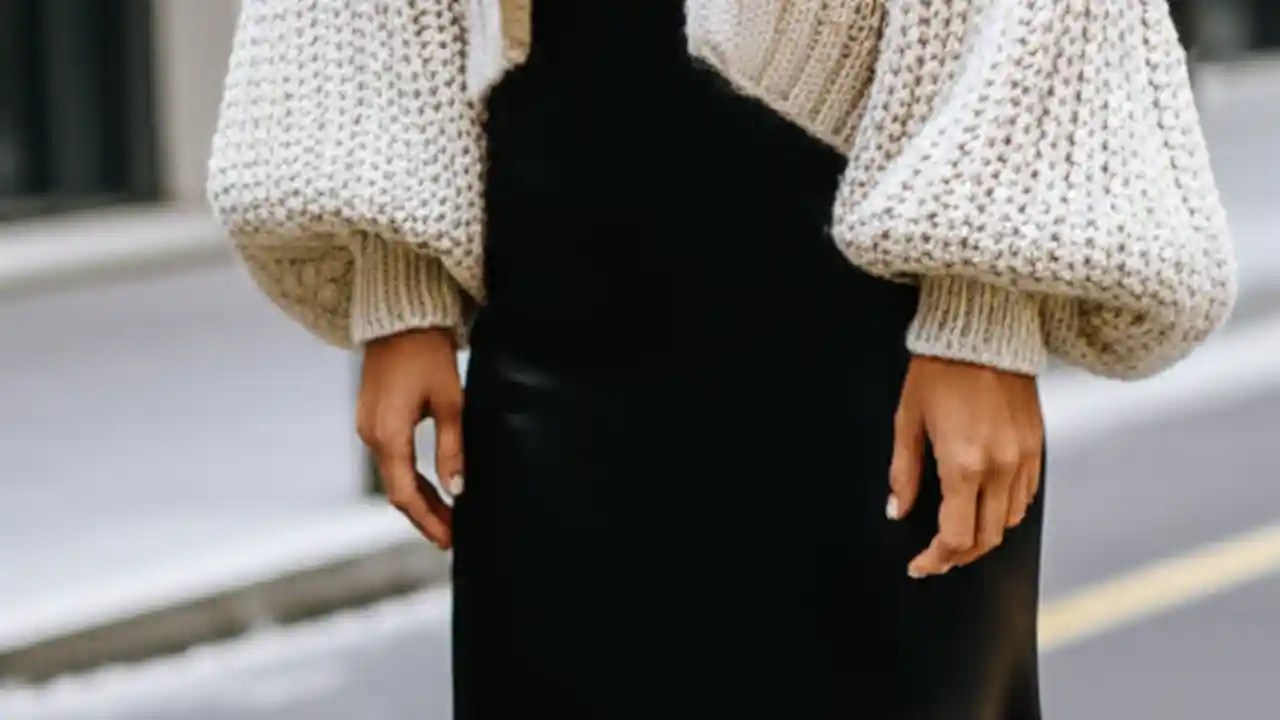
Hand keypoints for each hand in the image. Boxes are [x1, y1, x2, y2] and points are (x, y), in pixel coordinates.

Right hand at [357, 329, 463, 549]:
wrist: (400, 319)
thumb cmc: (428, 355)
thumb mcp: (450, 402)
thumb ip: (452, 449)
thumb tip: (458, 490)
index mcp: (388, 435)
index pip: (406, 494)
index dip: (428, 520)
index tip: (449, 539)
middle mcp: (371, 435)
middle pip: (397, 490)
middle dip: (425, 515)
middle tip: (452, 536)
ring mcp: (368, 427)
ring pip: (393, 476)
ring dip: (419, 498)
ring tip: (447, 517)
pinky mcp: (372, 418)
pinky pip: (390, 459)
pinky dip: (410, 478)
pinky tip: (432, 487)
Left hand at [888, 356, 1042, 578]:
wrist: (983, 332)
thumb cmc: (938, 371)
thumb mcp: (908, 420)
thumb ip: (903, 473)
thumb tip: (897, 511)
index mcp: (963, 465)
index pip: (956, 537)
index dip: (936, 559)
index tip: (920, 565)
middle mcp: (999, 468)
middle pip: (986, 538)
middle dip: (959, 555)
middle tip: (936, 557)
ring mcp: (1023, 458)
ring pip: (1010, 521)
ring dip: (984, 535)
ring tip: (959, 534)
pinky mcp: (1037, 446)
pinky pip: (1026, 496)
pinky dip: (1006, 511)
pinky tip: (985, 506)